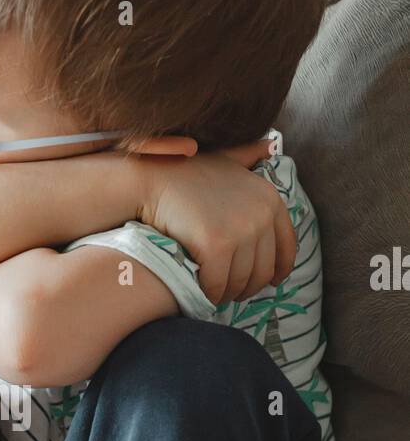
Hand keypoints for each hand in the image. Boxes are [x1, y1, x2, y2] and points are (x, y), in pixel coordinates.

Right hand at [136, 140, 295, 304]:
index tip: (270, 281)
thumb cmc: (187, 172)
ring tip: (218, 294)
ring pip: (240, 282)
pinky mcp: (216, 247)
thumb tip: (270, 147)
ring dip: (229, 293)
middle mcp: (261, 215)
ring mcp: (240, 231)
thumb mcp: (227, 159)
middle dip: (248, 287)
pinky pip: (218, 284)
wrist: (153, 180)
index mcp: (270, 199)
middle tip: (234, 291)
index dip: (279, 269)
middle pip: (263, 270)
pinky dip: (210, 293)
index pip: (286, 247)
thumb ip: (250, 155)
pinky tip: (203, 292)